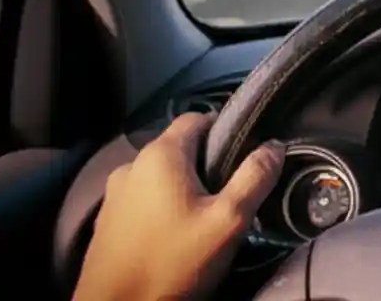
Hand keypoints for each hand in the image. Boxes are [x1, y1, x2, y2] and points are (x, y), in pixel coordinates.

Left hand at [74, 113, 284, 300]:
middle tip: (232, 193)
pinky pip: (142, 199)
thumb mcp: (228, 220)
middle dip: (207, 164)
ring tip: (205, 217)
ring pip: (160, 177)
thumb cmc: (175, 261)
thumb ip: (255, 178)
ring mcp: (114, 194)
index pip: (197, 118)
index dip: (226, 130)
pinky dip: (162, 207)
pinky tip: (175, 234)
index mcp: (160, 155)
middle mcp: (131, 165)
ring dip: (183, 188)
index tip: (247, 156)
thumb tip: (274, 146)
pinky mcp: (106, 221)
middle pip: (179, 148)